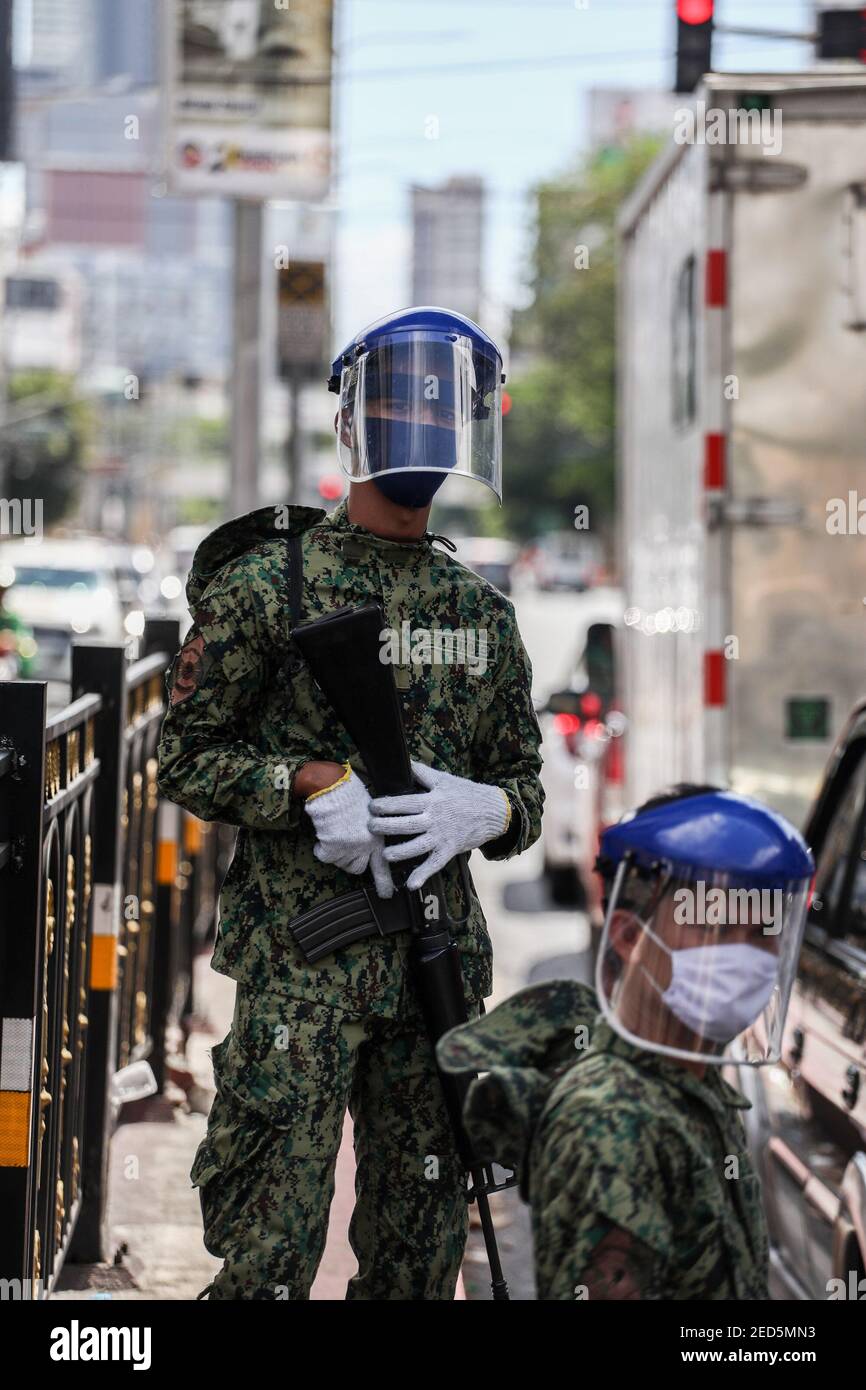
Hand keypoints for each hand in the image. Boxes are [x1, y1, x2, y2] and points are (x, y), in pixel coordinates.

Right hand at [303, 764, 393, 898]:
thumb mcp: (372, 812)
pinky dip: (322, 847)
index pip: (382, 865)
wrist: (334, 787)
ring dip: (335, 852)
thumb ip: (372, 830)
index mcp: (378, 837)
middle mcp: (365, 846)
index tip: (386, 895)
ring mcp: (349, 849)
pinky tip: (325, 832)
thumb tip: (367, 841)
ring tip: (336, 831)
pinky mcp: (333, 847)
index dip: (384, 883)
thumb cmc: (351, 794)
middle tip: (345, 843)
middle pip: (357, 868)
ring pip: (340, 863)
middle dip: (351, 859)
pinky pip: (324, 856)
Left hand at [367, 759, 508, 890]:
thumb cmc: (467, 793)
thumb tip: (405, 763)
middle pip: (406, 824)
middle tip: (370, 827)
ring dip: (399, 852)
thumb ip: (423, 773)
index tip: (372, 807)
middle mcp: (435, 819)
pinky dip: (423, 875)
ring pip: (417, 846)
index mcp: (432, 800)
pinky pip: (435, 864)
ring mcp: (442, 836)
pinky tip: (411, 884)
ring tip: (385, 854)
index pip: (404, 803)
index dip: (386, 805)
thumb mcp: (445, 779)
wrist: (493, 811)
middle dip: (385, 827)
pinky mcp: (450, 849)